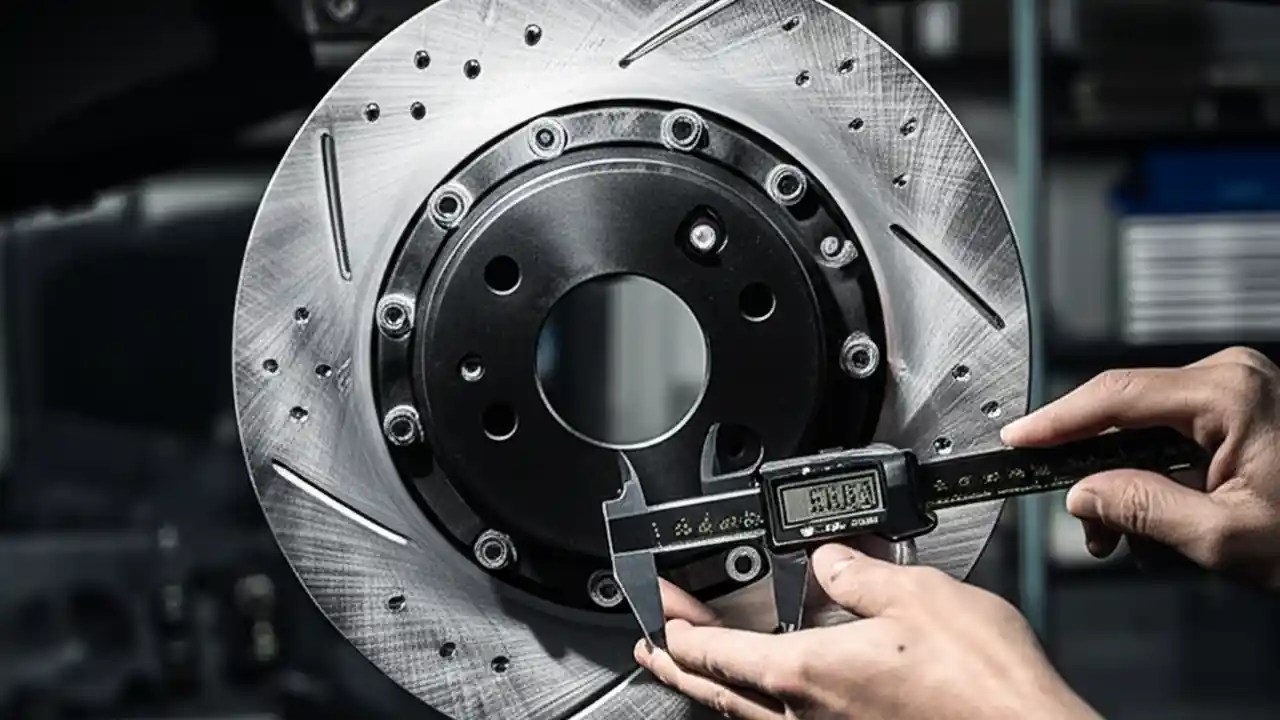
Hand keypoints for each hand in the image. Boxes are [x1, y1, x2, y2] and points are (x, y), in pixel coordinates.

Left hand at [635, 544, 1098, 719]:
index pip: (714, 651)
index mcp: (806, 672)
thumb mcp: (916, 595)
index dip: (677, 626)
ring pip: (747, 715)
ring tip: (699, 670)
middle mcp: (805, 716)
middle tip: (655, 650)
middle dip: (677, 665)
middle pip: (717, 691)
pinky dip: (761, 706)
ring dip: (714, 687)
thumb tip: (828, 560)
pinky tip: (777, 694)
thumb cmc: (982, 686)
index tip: (658, 611)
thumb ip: (857, 572)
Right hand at [1001, 346, 1279, 588]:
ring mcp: (1238, 387)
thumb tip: (1082, 495)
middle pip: (1125, 410)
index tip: (1017, 440)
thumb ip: (1142, 510)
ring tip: (1122, 535)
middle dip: (1092, 467)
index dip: (1055, 422)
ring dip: (1124, 479)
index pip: (1114, 398)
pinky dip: (1153, 472)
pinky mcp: (1241, 405)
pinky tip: (1152, 516)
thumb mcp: (1226, 538)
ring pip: (1145, 425)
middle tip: (1081, 521)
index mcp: (1229, 394)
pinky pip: (1173, 431)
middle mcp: (1232, 376)